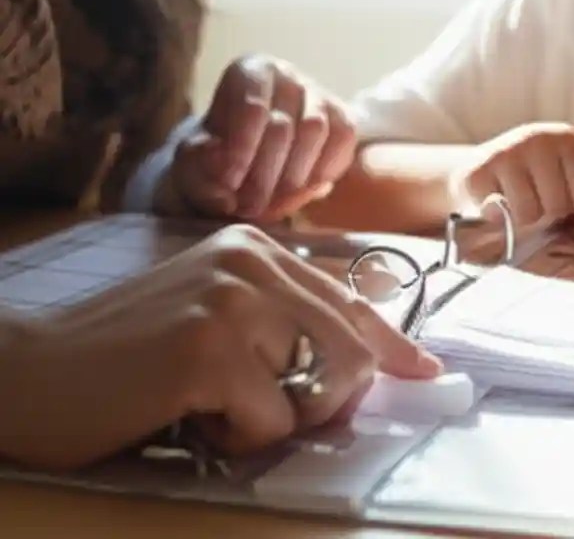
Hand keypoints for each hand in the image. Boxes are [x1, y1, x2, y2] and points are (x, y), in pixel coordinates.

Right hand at [1, 225, 440, 469]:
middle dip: (326, 400)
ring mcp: (231, 301)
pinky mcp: (209, 350)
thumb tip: (369, 365)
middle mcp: (252, 261)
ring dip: (271, 419)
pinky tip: (187, 413)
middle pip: (353, 348)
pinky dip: (237, 438)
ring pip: (319, 389)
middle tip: (260, 410)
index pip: (351, 300)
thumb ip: (284, 325)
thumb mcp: (217, 315)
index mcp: (258, 248)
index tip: (423, 369)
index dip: (391, 344)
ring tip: (210, 401)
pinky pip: (272, 423)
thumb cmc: (129, 355)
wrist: (32, 370)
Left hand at [173, 55, 356, 221]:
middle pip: (285, 125)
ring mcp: (319, 96)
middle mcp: (287, 76)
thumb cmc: (216, 162)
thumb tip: (218, 153)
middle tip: (248, 206)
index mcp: (249, 72)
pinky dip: (322, 171)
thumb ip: (198, 160)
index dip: (242, 149)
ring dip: (292, 178)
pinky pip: (342, 143)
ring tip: (271, 203)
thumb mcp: (193, 163)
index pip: (252, 107)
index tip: (230, 184)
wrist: (246, 169)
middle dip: (264, 175)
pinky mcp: (343, 120)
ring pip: (315, 132)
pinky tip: (300, 190)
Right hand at [451, 122, 573, 243]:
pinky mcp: (478, 172)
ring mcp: (505, 153)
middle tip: (543, 218)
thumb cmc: (534, 178)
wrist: (482, 163)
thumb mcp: (562, 182)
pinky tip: (498, 208)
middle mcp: (536, 140)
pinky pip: (498, 217)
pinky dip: (501, 222)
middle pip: (556, 205)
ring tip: (520, 210)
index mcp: (565, 140)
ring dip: (526, 224)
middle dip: (552, 221)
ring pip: (527, 215)